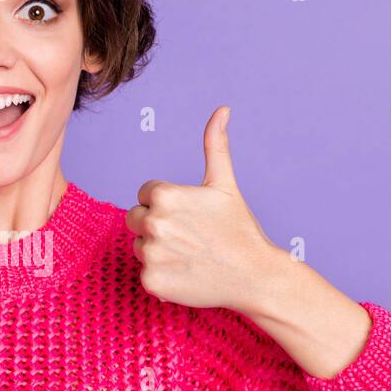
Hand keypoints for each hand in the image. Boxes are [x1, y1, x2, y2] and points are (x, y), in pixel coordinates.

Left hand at [126, 107, 283, 315]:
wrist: (254, 276)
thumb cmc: (240, 229)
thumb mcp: (224, 184)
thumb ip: (215, 145)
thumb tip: (222, 109)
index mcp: (164, 195)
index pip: (145, 194)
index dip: (168, 204)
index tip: (190, 216)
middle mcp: (153, 222)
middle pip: (135, 218)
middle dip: (157, 224)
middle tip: (189, 236)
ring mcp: (150, 253)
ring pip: (139, 245)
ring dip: (158, 250)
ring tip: (189, 254)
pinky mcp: (151, 281)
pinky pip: (145, 273)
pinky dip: (162, 275)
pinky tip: (186, 274)